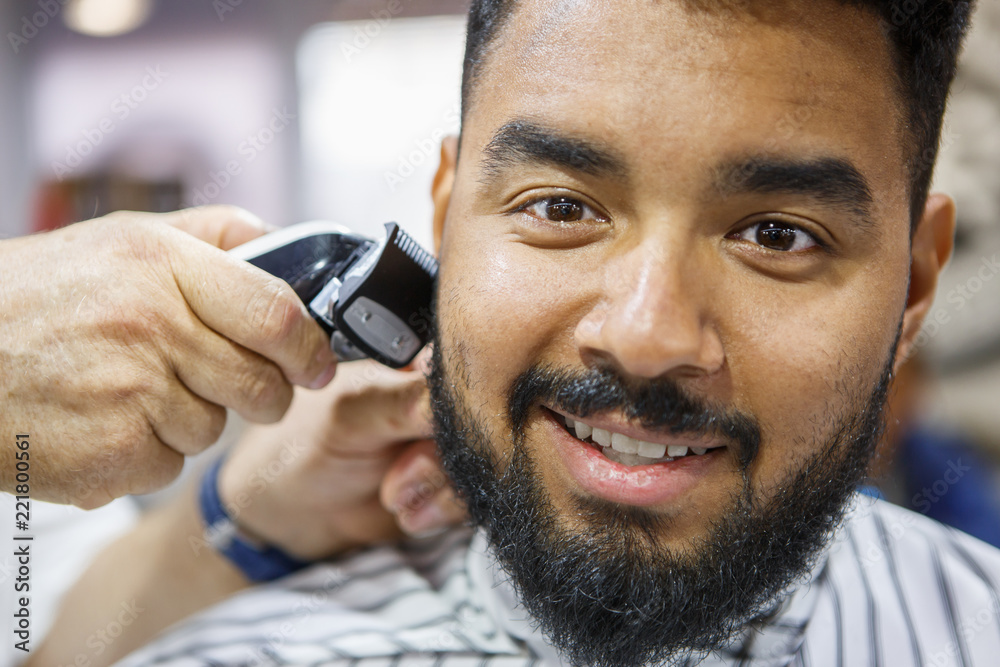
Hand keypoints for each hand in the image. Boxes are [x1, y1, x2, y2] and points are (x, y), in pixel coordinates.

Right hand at [0, 206, 337, 507]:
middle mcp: (153, 327)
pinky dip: (145, 454)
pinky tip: (101, 423)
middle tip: (233, 387)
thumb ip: (207, 236)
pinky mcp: (113, 455)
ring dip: (189, 420)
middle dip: (262, 394)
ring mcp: (134, 395)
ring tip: (128, 392)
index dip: (309, 346)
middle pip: (261, 385)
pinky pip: (169, 467)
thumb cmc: (30, 298)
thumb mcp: (119, 239)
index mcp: (161, 265)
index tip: (316, 364)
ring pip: (214, 431)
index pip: (277, 313)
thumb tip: (276, 241)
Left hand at [217, 357, 465, 559]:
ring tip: (395, 495)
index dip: (463, 400)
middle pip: (481, 418)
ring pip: (482, 460)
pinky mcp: (456, 482)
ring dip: (441, 487)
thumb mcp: (350, 415)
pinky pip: (477, 494)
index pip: (468, 366)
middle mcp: (441, 398)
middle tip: (400, 476)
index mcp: (417, 360)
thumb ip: (405, 400)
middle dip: (441, 456)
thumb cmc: (301, 448)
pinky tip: (411, 512)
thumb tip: (464, 395)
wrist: (290, 515)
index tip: (431, 430)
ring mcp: (450, 442)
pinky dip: (446, 508)